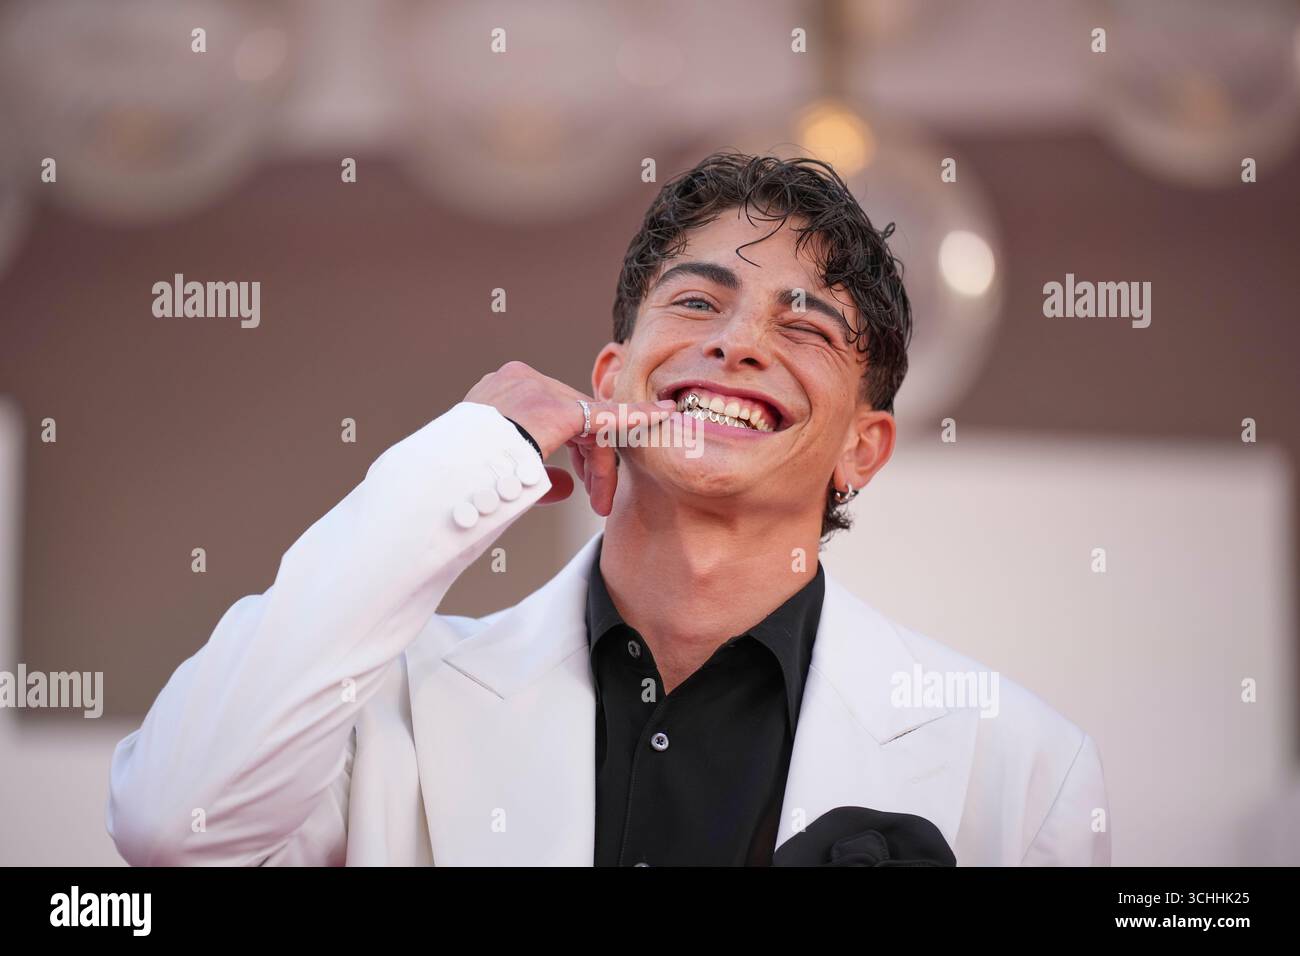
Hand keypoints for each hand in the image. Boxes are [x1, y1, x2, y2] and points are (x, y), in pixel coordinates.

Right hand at [464, 361, 674, 515]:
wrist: (444, 482)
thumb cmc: (462, 484)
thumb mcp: (498, 472)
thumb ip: (537, 471)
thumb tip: (569, 487)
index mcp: (500, 392)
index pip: (552, 414)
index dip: (577, 444)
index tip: (589, 466)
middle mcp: (518, 380)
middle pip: (574, 418)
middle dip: (590, 460)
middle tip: (598, 500)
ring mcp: (537, 389)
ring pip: (589, 423)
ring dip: (600, 465)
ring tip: (601, 502)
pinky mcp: (556, 409)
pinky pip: (607, 417)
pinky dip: (635, 421)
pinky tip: (661, 419)